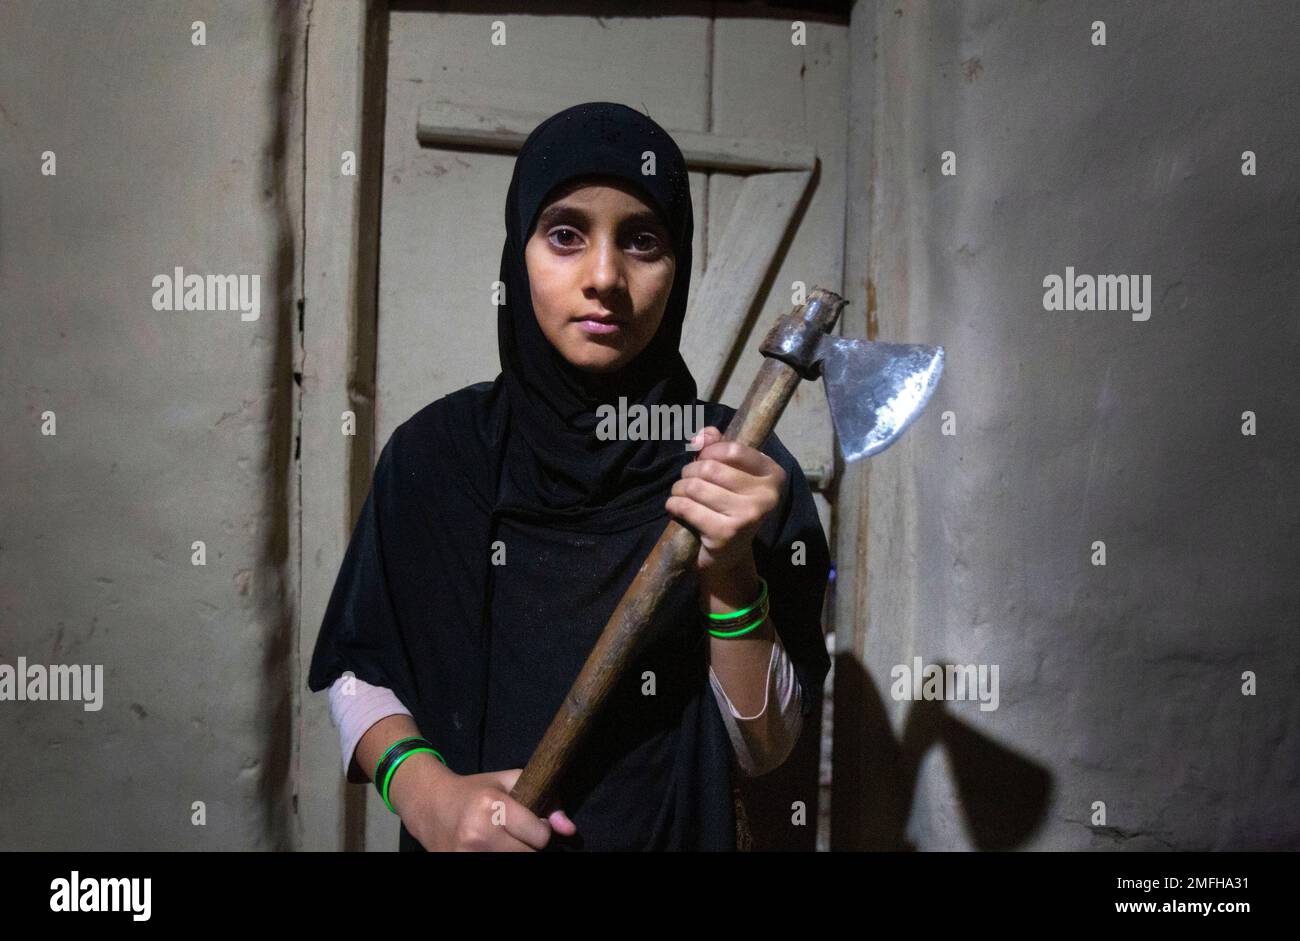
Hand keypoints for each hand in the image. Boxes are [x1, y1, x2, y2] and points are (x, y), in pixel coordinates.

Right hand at [394, 757, 576, 850]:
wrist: (431, 806)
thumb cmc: (476, 790)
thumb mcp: (511, 782)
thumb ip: (547, 799)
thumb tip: (569, 830)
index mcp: (491, 806)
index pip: (540, 836)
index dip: (542, 830)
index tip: (533, 823)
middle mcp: (477, 834)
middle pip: (529, 855)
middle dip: (530, 846)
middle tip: (519, 834)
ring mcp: (465, 855)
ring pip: (515, 863)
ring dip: (517, 854)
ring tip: (506, 841)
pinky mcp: (456, 864)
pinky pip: (495, 867)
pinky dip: (500, 858)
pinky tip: (495, 848)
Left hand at [665, 425, 784, 575]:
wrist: (729, 554)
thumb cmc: (730, 506)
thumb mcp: (731, 474)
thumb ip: (718, 447)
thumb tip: (702, 435)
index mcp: (773, 475)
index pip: (733, 450)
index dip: (709, 451)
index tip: (702, 459)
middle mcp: (766, 496)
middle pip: (711, 468)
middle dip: (690, 472)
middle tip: (687, 481)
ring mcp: (747, 516)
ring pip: (696, 486)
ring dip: (679, 488)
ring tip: (680, 494)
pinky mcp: (726, 534)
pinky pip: (687, 507)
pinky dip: (674, 504)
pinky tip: (675, 507)